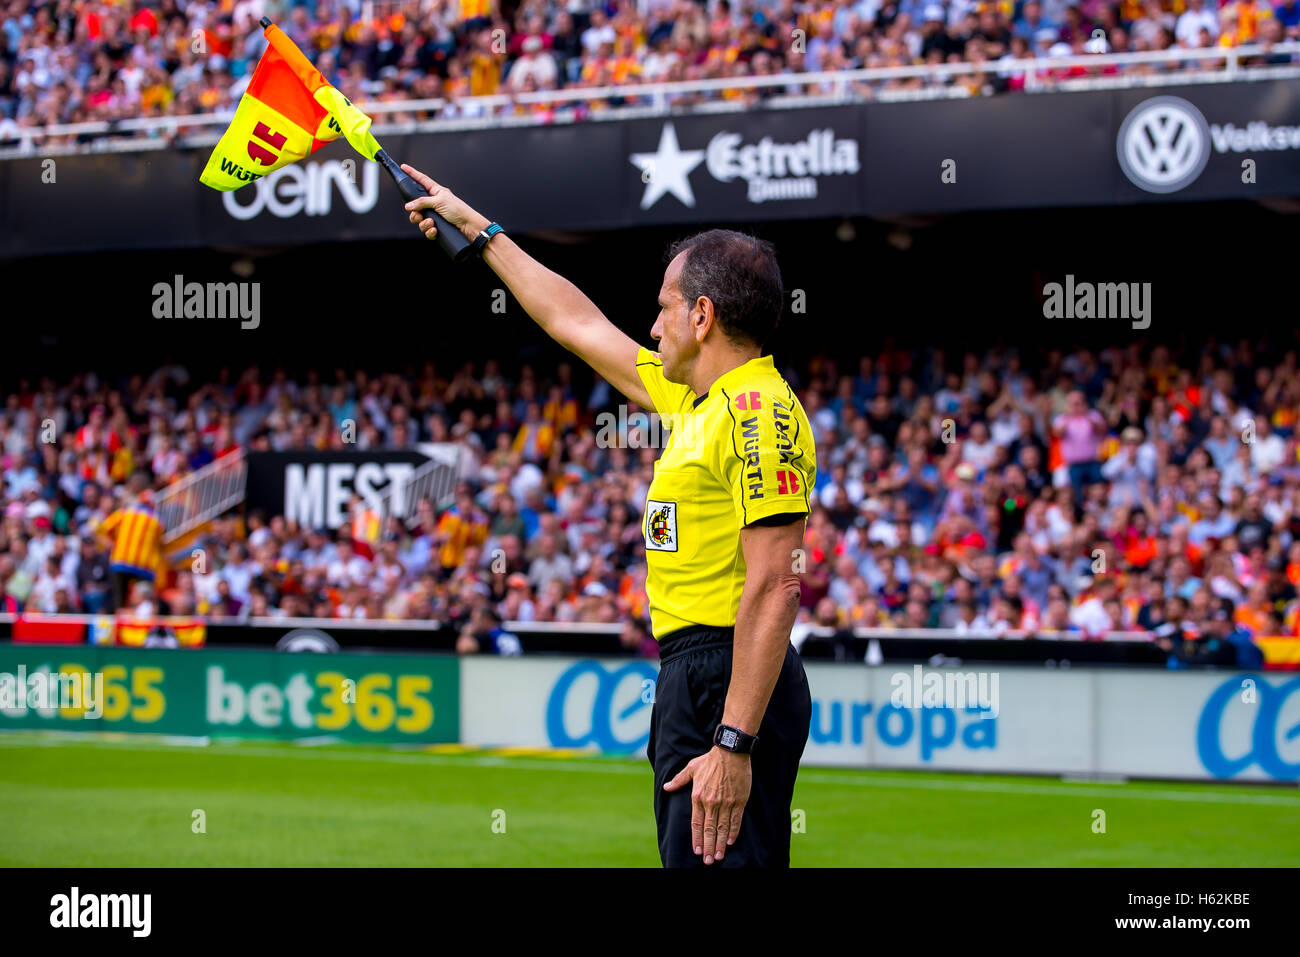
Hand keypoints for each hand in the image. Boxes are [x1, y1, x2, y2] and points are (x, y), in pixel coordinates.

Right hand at [401, 164, 483, 238]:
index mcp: (436, 192)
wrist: (469, 227)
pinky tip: (435, 230)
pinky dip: (429, 231)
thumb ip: (422, 202)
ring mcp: (435, 216)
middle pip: (416, 206)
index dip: (412, 173)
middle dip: (415, 213)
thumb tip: (409, 206)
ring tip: (431, 223)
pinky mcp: (437, 227)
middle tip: (418, 215)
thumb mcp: (439, 201)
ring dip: (423, 223)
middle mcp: (434, 203)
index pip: (421, 180)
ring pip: (420, 220)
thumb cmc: (459, 210)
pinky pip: (427, 230)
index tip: (403, 167)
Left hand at [662, 745, 751, 863]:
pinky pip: (735, 820)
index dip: (697, 838)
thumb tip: (666, 787)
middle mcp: (711, 802)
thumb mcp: (691, 768)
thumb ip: (679, 780)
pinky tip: (730, 842)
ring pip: (722, 828)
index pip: (696, 823)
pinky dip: (733, 832)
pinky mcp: (738, 801)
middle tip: (708, 861)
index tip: (696, 851)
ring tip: (718, 856)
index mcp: (698, 796)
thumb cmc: (710, 760)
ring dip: (720, 844)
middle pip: (709, 829)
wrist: (730, 753)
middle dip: (708, 847)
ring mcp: (726, 803)